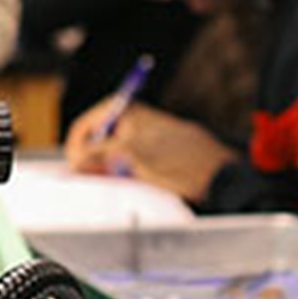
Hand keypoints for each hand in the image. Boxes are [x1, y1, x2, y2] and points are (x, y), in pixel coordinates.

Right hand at [70, 100, 231, 201]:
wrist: (222, 176)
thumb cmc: (182, 162)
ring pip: (113, 155)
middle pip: (99, 141)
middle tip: (92, 180)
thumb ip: (101, 156)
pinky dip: (124, 176)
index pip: (87, 124)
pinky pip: (129, 164)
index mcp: (130, 112)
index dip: (77, 146)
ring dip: (110, 170)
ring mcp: (146, 139)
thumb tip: (75, 162)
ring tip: (115, 183)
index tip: (75, 169)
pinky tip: (131, 186)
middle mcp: (137, 122)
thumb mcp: (134, 158)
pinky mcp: (156, 156)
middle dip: (93, 160)